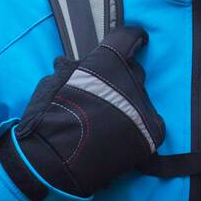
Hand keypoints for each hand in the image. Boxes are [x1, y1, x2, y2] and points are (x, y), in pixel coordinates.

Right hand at [3, 25, 165, 198]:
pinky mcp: (152, 134)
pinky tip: (123, 133)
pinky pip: (152, 122)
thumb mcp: (52, 84)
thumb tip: (76, 64)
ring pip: (142, 98)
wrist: (55, 163)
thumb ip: (71, 70)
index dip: (133, 37)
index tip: (138, 39)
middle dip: (123, 77)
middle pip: (135, 71)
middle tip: (107, 93)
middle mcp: (130, 81)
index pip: (128, 38)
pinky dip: (141, 125)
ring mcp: (143, 108)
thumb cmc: (48, 120)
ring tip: (108, 121)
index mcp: (107, 63)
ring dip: (129, 103)